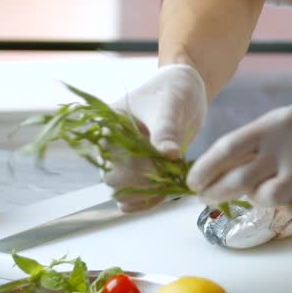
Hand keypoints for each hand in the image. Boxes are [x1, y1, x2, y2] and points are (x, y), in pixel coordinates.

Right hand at [102, 64, 207, 211]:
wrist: (183, 91)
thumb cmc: (172, 91)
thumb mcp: (169, 106)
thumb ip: (166, 130)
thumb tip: (169, 154)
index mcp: (108, 127)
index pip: (112, 158)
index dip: (138, 167)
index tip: (164, 162)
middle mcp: (112, 146)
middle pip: (114, 179)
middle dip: (141, 182)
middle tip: (169, 174)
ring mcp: (125, 160)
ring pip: (122, 191)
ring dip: (144, 194)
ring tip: (169, 184)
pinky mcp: (140, 170)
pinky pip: (134, 194)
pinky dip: (146, 200)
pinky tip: (161, 197)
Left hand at [187, 86, 291, 216]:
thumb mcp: (277, 122)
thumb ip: (252, 145)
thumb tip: (217, 170)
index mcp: (269, 128)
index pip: (227, 150)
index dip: (205, 169)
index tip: (192, 183)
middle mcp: (284, 150)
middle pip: (239, 180)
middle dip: (216, 192)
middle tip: (206, 197)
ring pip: (265, 198)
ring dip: (256, 198)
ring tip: (260, 191)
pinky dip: (288, 207)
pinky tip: (290, 197)